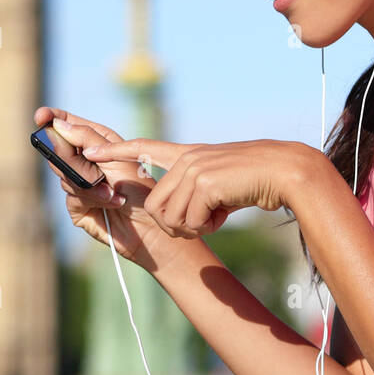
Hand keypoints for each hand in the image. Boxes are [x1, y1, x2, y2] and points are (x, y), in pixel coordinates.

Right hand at [33, 106, 188, 273]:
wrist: (151, 226)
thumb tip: (58, 125)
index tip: (40, 116)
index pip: (67, 125)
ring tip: (113, 190)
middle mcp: (86, 162)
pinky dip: (93, 198)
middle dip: (71, 156)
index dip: (51, 120)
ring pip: (64, 174)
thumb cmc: (140, 188)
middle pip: (59, 150)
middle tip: (88, 164)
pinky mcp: (78, 207)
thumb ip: (86, 139)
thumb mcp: (116, 156)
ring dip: (89, 182)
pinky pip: (72, 196)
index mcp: (97, 143)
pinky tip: (112, 201)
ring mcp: (80, 185)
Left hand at [80, 134, 320, 239]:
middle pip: (155, 206)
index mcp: (188, 154)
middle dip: (175, 225)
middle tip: (202, 224)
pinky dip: (208, 226)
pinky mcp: (204, 182)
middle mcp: (186, 158)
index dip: (114, 151)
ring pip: (170, 217)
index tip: (89, 151)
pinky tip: (225, 214)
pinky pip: (191, 220)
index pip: (144, 147)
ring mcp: (193, 168)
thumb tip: (178, 217)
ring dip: (193, 227)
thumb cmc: (257, 180)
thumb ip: (197, 189)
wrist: (284, 171)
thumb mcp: (220, 182)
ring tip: (216, 216)